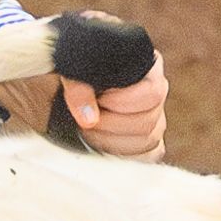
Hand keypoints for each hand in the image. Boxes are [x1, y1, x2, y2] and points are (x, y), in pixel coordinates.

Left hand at [0, 57, 169, 162]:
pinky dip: (122, 153)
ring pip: (148, 139)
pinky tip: (99, 143)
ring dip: (112, 141)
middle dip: (112, 125)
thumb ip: (78, 87)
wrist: (65, 79)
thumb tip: (88, 119)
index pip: (153, 93)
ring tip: (88, 130)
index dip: (124, 102)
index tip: (99, 100)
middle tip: (86, 120)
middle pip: (149, 121)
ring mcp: (153, 117)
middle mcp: (155, 92)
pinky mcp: (144, 138)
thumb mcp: (71, 66)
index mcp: (147, 68)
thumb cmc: (73, 66)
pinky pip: (148, 154)